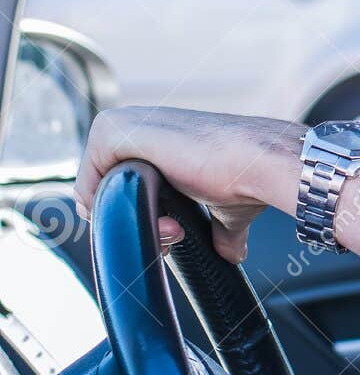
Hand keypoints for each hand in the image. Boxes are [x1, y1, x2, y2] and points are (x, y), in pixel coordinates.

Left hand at [73, 106, 303, 263]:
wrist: (257, 162)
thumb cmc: (246, 174)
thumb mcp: (223, 205)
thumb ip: (220, 226)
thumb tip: (233, 251)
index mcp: (158, 135)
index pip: (121, 182)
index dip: (141, 215)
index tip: (173, 233)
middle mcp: (138, 123)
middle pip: (106, 186)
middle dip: (134, 218)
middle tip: (171, 233)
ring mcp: (124, 125)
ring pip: (97, 186)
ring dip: (127, 216)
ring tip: (169, 226)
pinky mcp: (115, 133)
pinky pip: (86, 181)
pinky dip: (106, 206)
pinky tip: (148, 210)